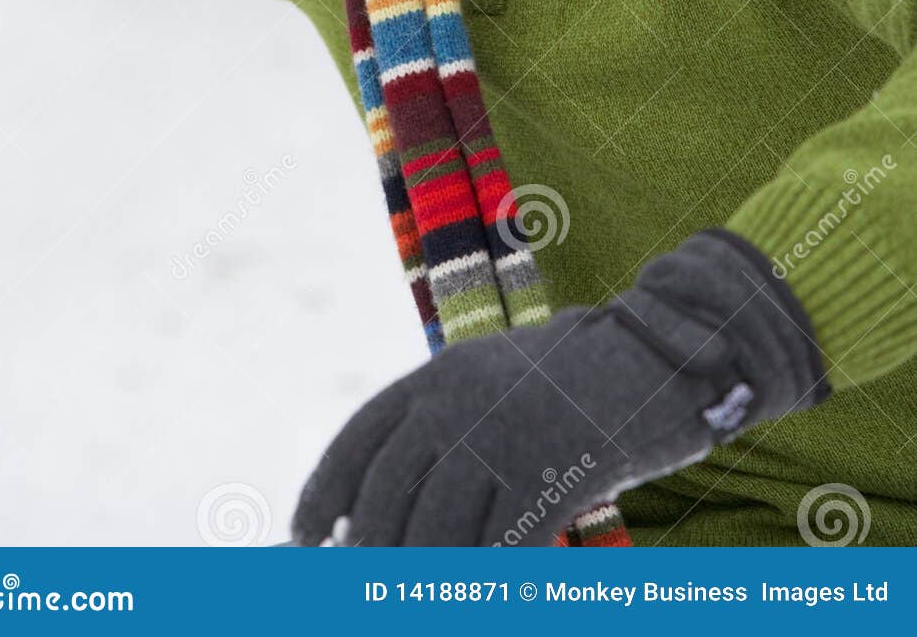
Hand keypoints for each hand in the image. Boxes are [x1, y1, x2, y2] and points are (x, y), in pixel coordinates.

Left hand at [291, 228, 830, 546]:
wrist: (652, 356)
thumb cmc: (563, 382)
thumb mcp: (485, 381)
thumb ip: (433, 430)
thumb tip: (366, 512)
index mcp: (437, 377)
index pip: (358, 441)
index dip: (323, 494)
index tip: (302, 541)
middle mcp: (458, 406)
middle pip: (388, 501)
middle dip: (368, 558)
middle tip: (357, 589)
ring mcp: (503, 441)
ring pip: (436, 538)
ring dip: (421, 580)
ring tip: (418, 596)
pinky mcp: (548, 478)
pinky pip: (499, 551)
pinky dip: (484, 580)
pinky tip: (481, 589)